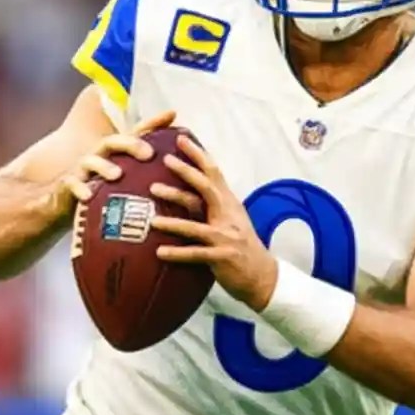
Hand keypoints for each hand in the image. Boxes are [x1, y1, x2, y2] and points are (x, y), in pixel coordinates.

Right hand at [54, 110, 175, 242]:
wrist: (68, 207)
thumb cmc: (105, 193)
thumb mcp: (129, 182)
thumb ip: (151, 173)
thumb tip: (183, 166)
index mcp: (117, 153)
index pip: (136, 133)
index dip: (154, 123)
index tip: (173, 114)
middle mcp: (100, 155)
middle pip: (114, 141)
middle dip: (130, 144)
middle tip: (148, 153)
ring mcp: (83, 169)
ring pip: (91, 161)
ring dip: (104, 166)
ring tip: (117, 175)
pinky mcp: (68, 185)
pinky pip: (71, 184)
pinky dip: (79, 189)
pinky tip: (87, 196)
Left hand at [151, 135, 278, 311]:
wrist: (262, 275)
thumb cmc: (241, 246)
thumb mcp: (231, 219)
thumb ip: (214, 203)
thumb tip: (192, 186)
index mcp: (229, 203)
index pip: (213, 172)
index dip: (198, 154)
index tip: (180, 138)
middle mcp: (228, 216)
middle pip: (206, 188)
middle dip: (186, 173)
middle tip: (165, 161)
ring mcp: (225, 237)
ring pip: (195, 225)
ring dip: (172, 222)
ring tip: (151, 221)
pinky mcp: (221, 257)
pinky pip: (195, 254)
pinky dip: (177, 253)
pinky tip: (160, 253)